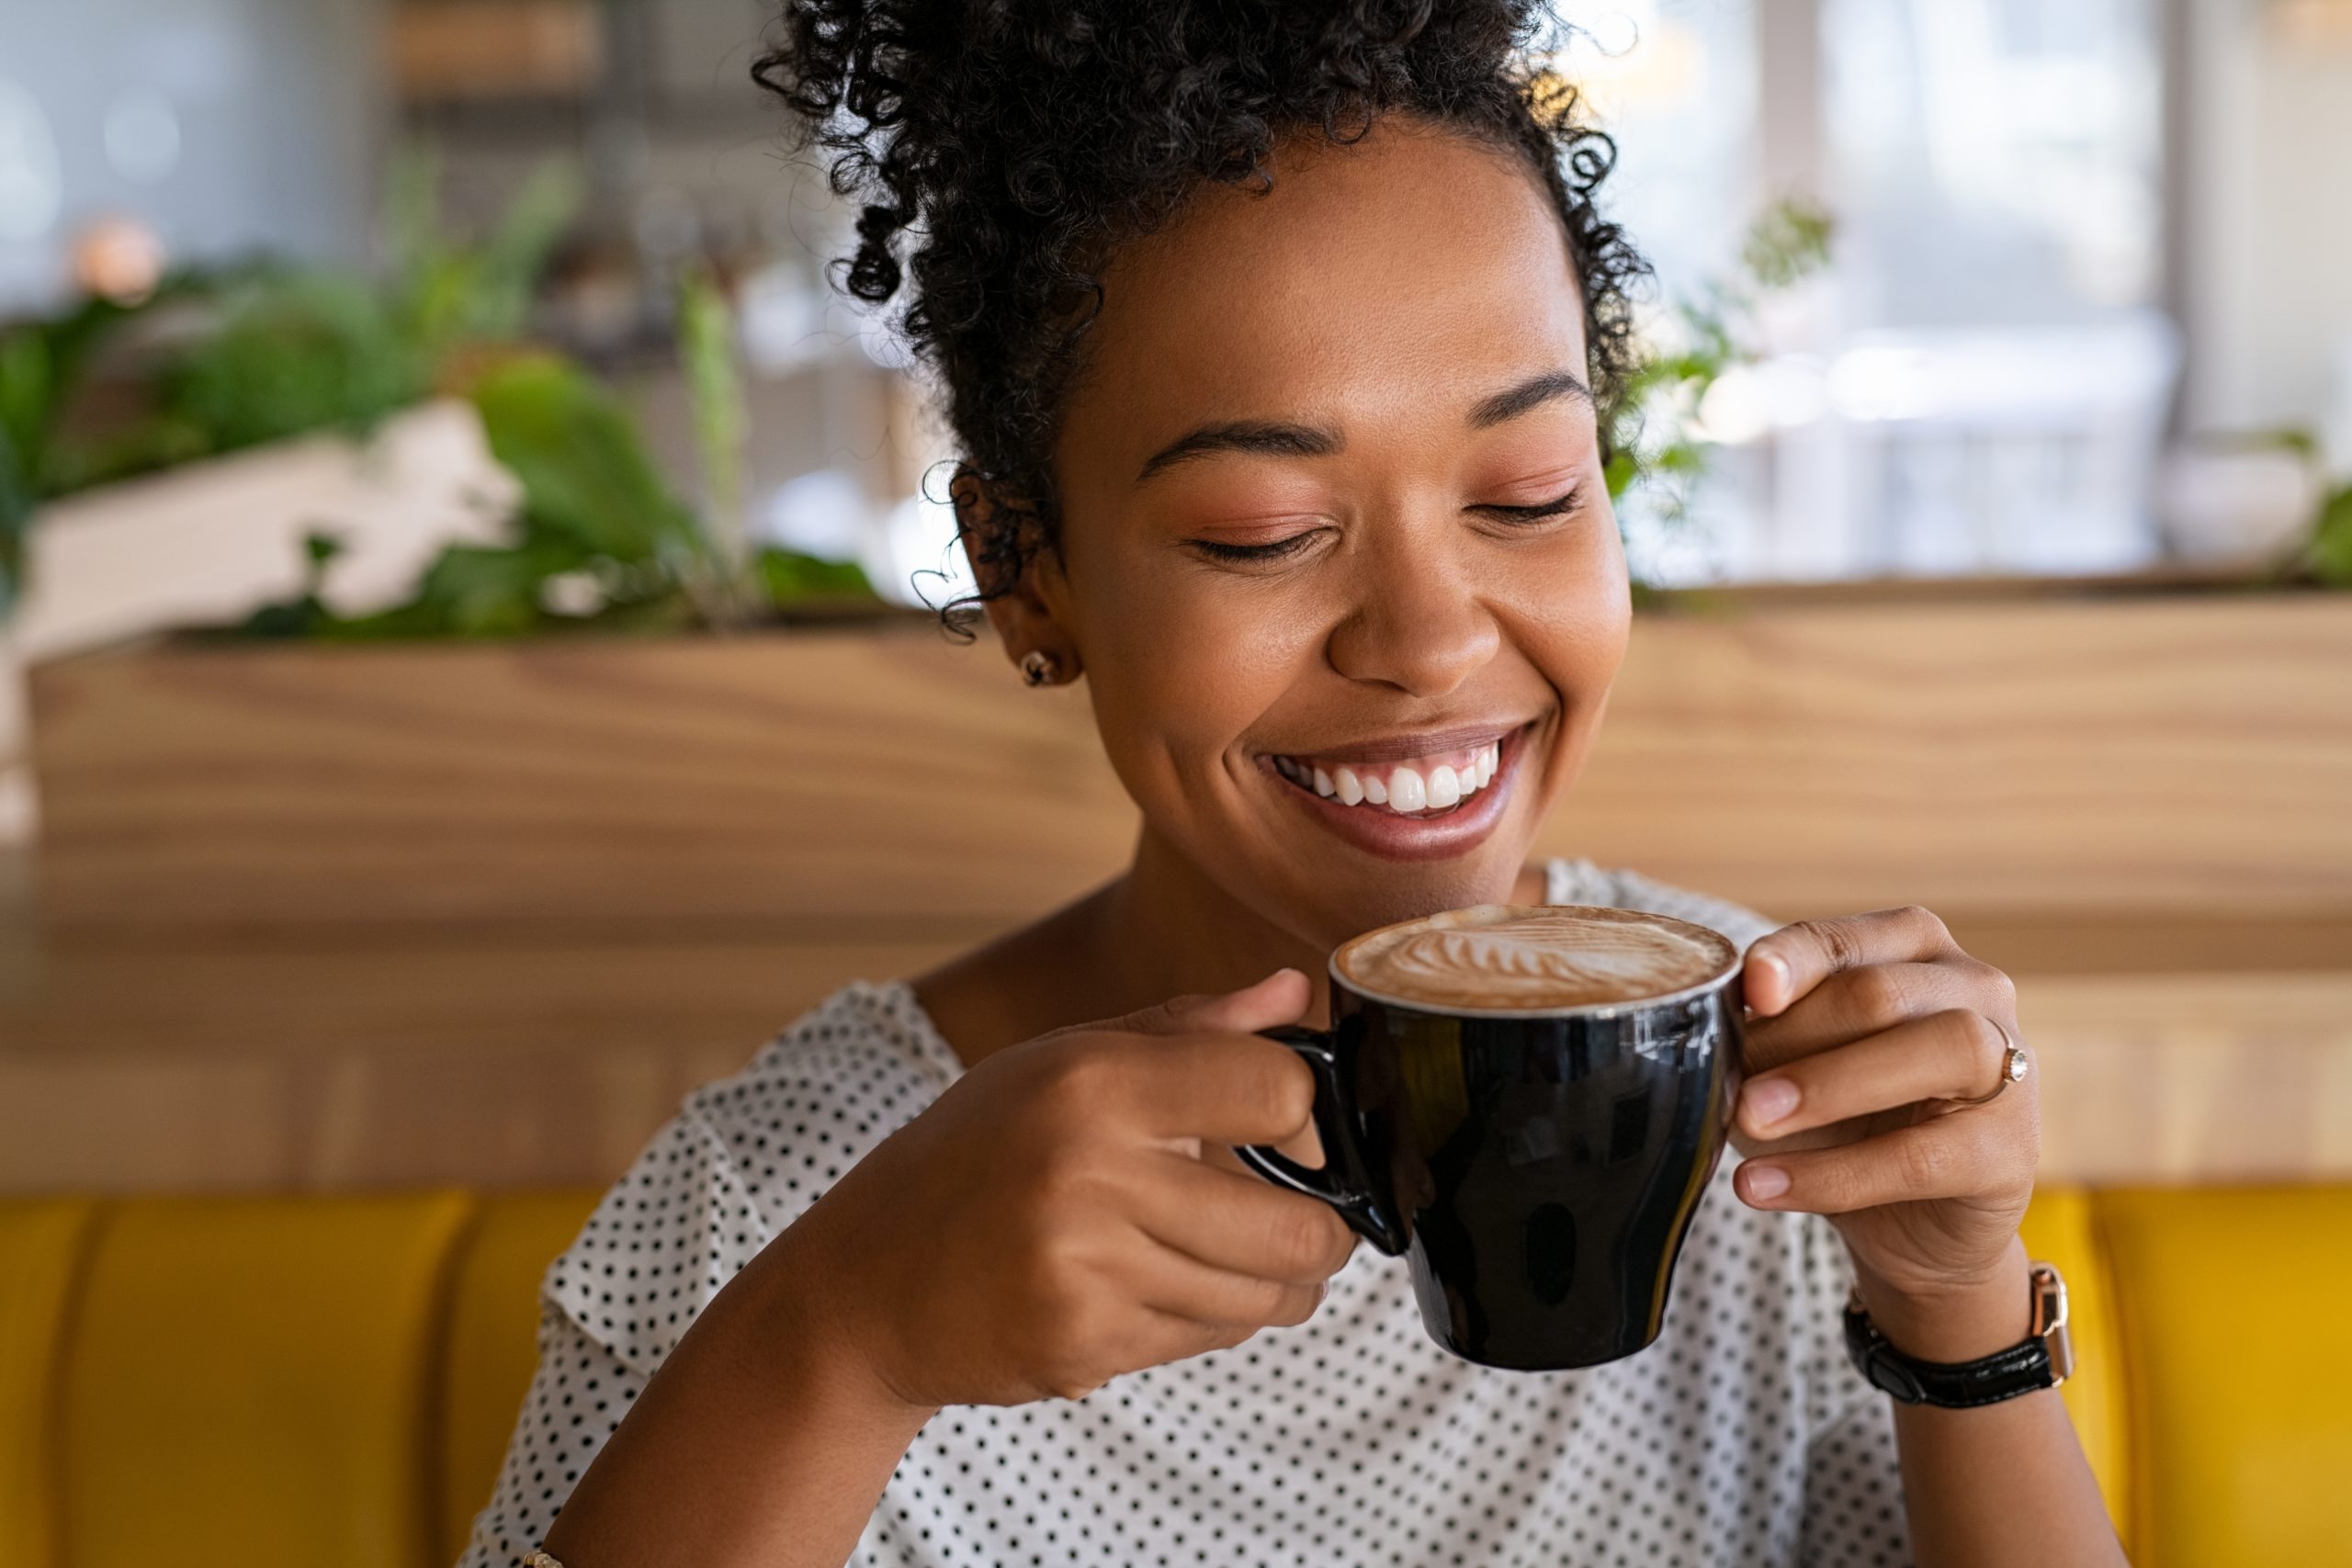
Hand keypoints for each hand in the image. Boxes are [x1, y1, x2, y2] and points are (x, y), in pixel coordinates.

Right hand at [784, 969, 1357, 1410]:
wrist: (865, 1281)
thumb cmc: (975, 1154)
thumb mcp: (1061, 1061)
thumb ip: (1187, 1028)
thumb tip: (1294, 990)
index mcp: (1091, 1081)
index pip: (1276, 1090)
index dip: (1308, 1118)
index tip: (1293, 1136)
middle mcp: (1089, 1173)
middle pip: (1294, 1224)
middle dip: (1323, 1231)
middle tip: (1310, 1221)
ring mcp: (1084, 1271)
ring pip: (1264, 1296)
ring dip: (1280, 1286)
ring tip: (1247, 1258)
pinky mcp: (1082, 1346)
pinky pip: (1209, 1339)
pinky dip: (1214, 1320)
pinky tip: (1170, 1287)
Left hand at [1731, 907, 2038, 1352]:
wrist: (1909, 1225)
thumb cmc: (1847, 1121)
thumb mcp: (1794, 1067)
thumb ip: (1766, 1039)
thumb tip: (1716, 1037)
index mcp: (1911, 949)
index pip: (1841, 941)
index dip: (1792, 961)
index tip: (1749, 991)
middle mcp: (1973, 989)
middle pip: (1881, 994)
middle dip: (1795, 1039)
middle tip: (1732, 1089)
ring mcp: (2008, 1064)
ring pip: (1935, 1051)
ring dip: (1828, 1088)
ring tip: (1750, 1124)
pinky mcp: (2012, 1149)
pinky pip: (1924, 1155)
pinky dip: (1837, 1174)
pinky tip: (1771, 1187)